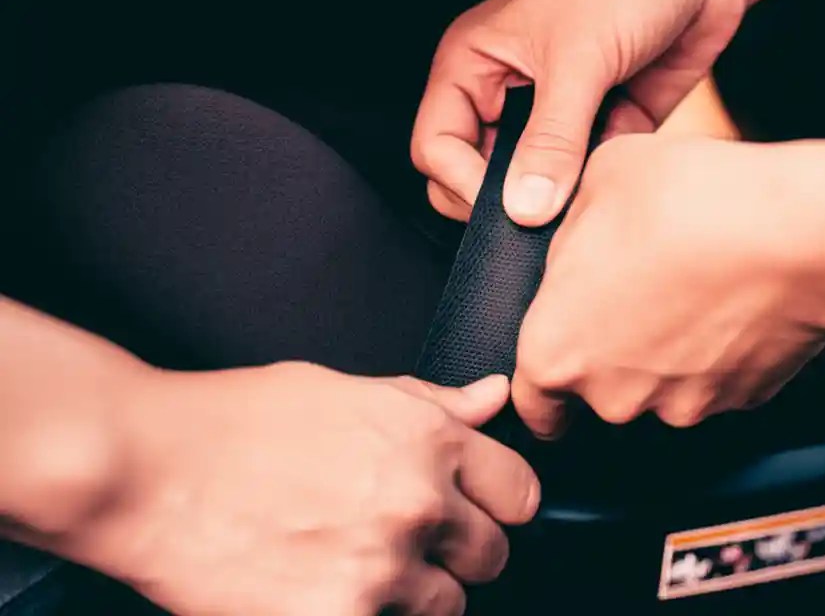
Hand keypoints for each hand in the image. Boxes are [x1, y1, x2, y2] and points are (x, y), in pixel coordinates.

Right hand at [77, 365, 537, 615]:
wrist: (145, 470)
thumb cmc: (233, 422)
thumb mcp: (344, 390)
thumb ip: (431, 402)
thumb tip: (491, 399)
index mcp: (427, 440)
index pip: (520, 493)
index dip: (496, 504)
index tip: (474, 512)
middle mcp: (419, 503)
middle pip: (491, 556)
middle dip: (457, 553)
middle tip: (402, 544)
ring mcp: (383, 567)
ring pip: (446, 606)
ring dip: (413, 595)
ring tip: (354, 569)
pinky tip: (324, 594)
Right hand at [411, 0, 750, 225]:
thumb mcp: (579, 59)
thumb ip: (551, 142)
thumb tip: (523, 209)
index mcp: (476, 62)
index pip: (436, 146)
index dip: (459, 183)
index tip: (504, 209)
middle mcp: (513, 90)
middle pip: (485, 174)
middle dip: (513, 198)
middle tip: (546, 208)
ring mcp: (562, 110)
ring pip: (545, 181)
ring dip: (569, 187)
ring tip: (592, 169)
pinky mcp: (609, 122)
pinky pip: (595, 172)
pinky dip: (609, 171)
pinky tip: (626, 143)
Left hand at [511, 134, 824, 436]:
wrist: (794, 233)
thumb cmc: (690, 203)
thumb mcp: (597, 181)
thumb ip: (568, 230)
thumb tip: (574, 244)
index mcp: (558, 350)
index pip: (529, 401)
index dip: (541, 384)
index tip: (558, 364)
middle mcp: (613, 395)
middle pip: (599, 390)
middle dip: (612, 349)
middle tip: (638, 288)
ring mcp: (682, 404)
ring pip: (660, 385)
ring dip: (667, 349)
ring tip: (692, 282)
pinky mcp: (742, 399)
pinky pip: (716, 378)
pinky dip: (719, 350)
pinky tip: (730, 298)